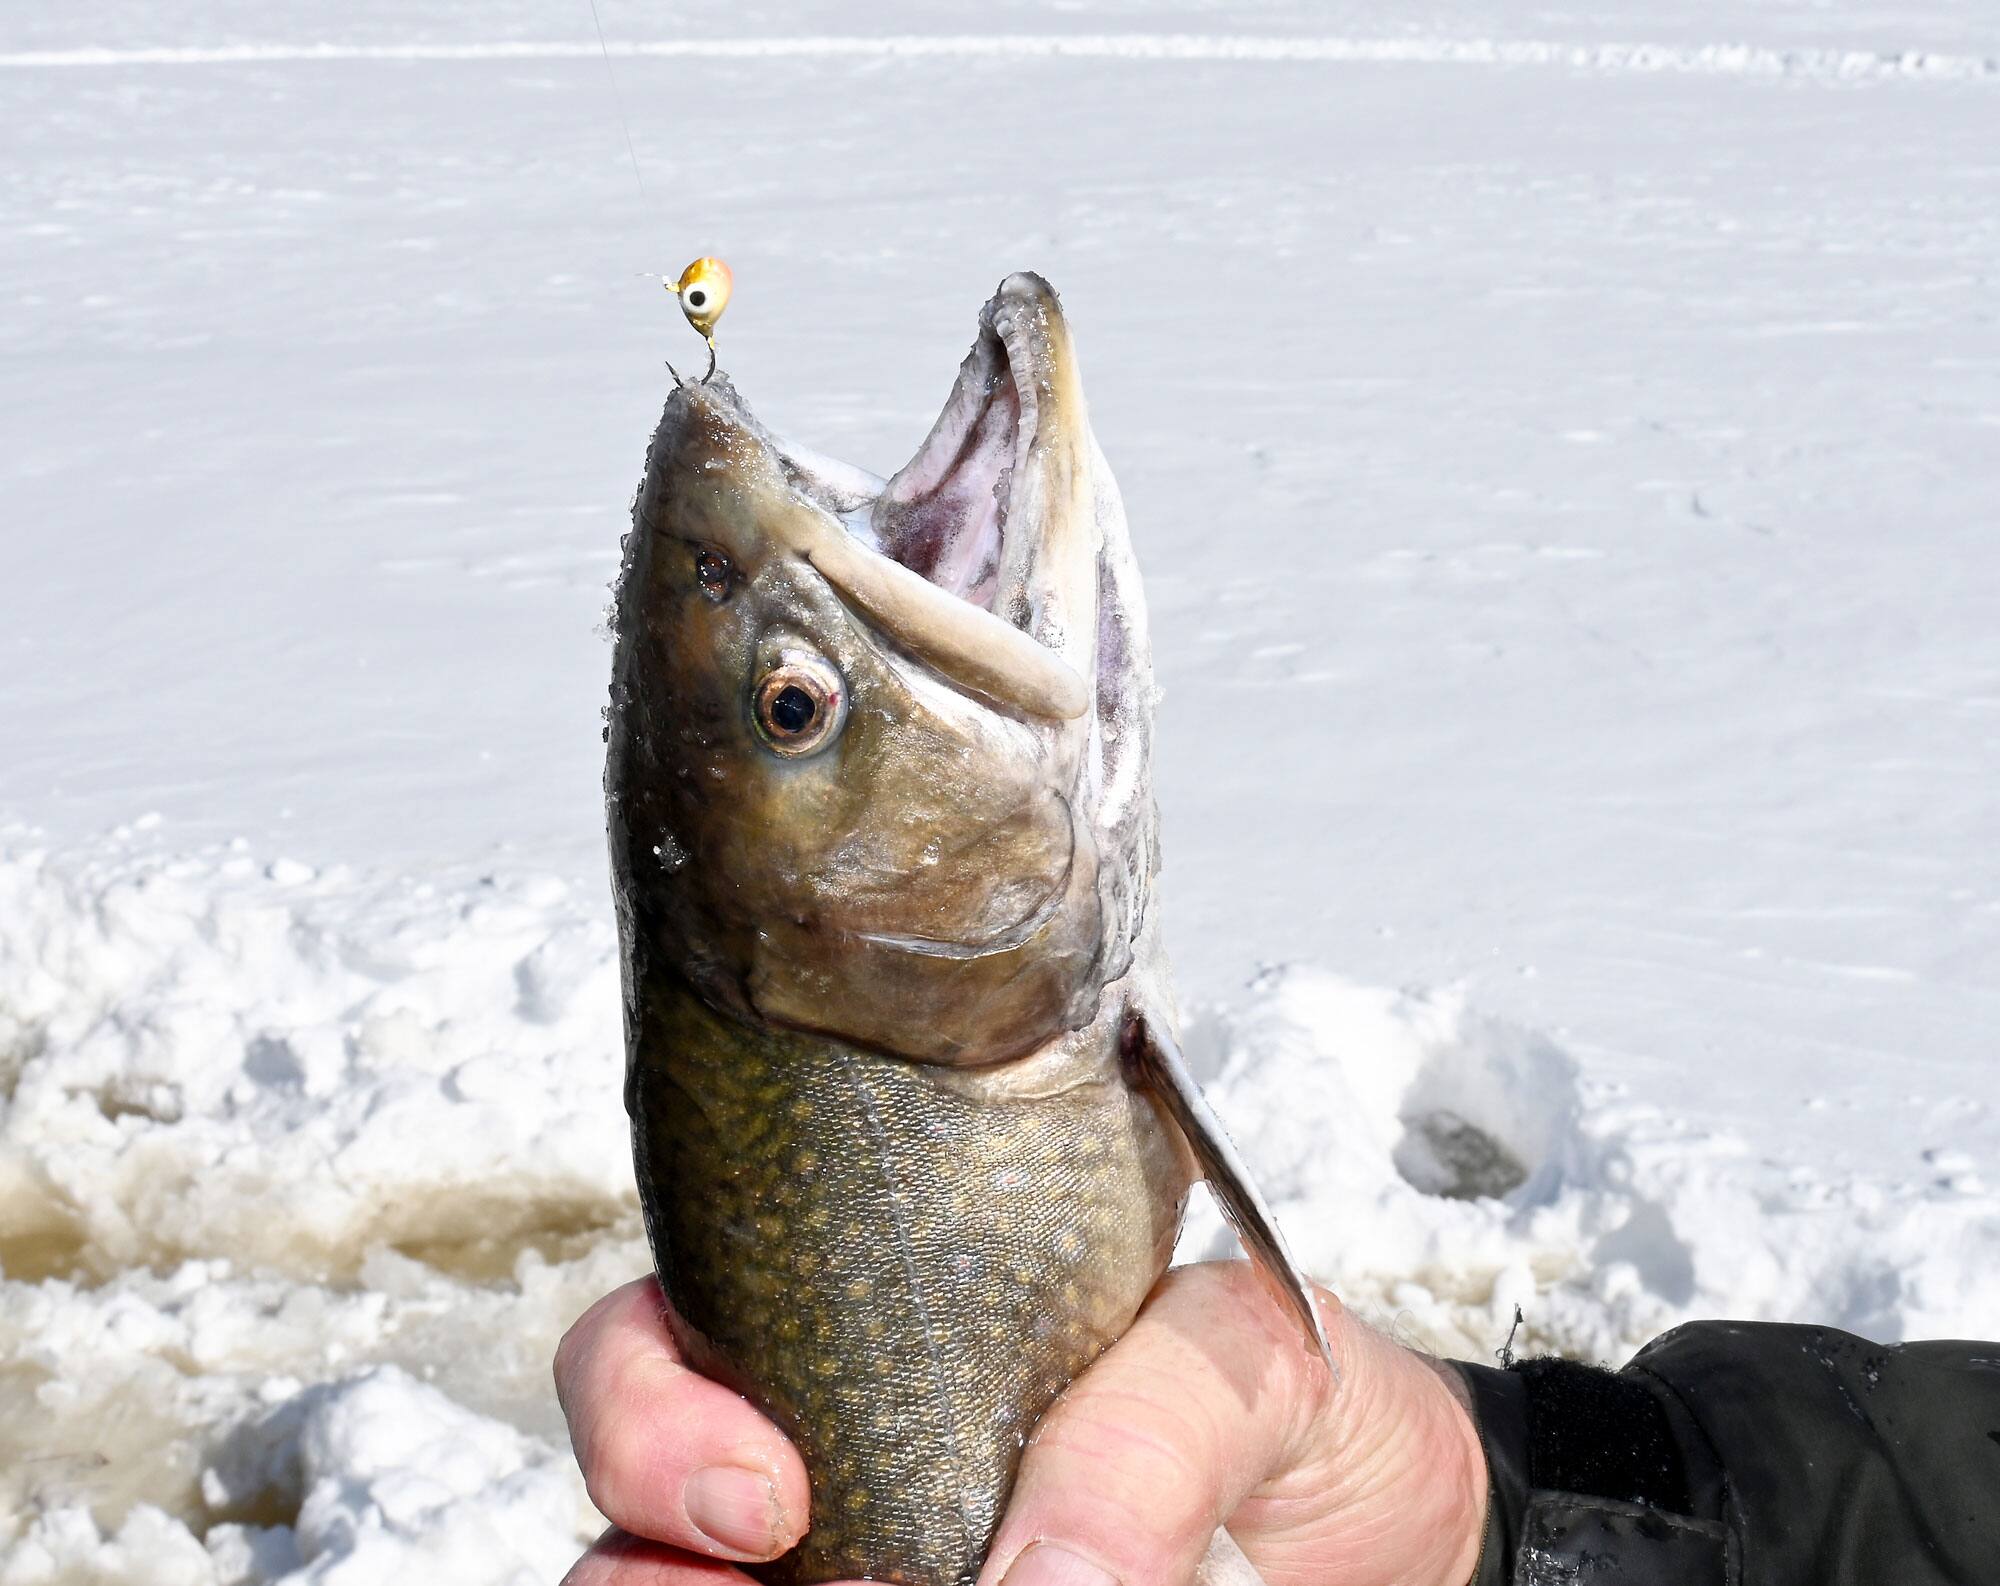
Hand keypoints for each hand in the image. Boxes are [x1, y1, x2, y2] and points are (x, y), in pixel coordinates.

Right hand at [554, 1263, 1487, 1585]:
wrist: (1408, 1555)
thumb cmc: (1315, 1427)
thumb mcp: (1259, 1361)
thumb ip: (1148, 1429)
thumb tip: (1024, 1584)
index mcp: (890, 1323)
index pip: (686, 1318)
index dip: (652, 1389)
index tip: (764, 1486)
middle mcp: (841, 1445)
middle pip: (632, 1469)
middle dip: (639, 1492)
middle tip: (758, 1545)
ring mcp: (871, 1554)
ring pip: (657, 1580)